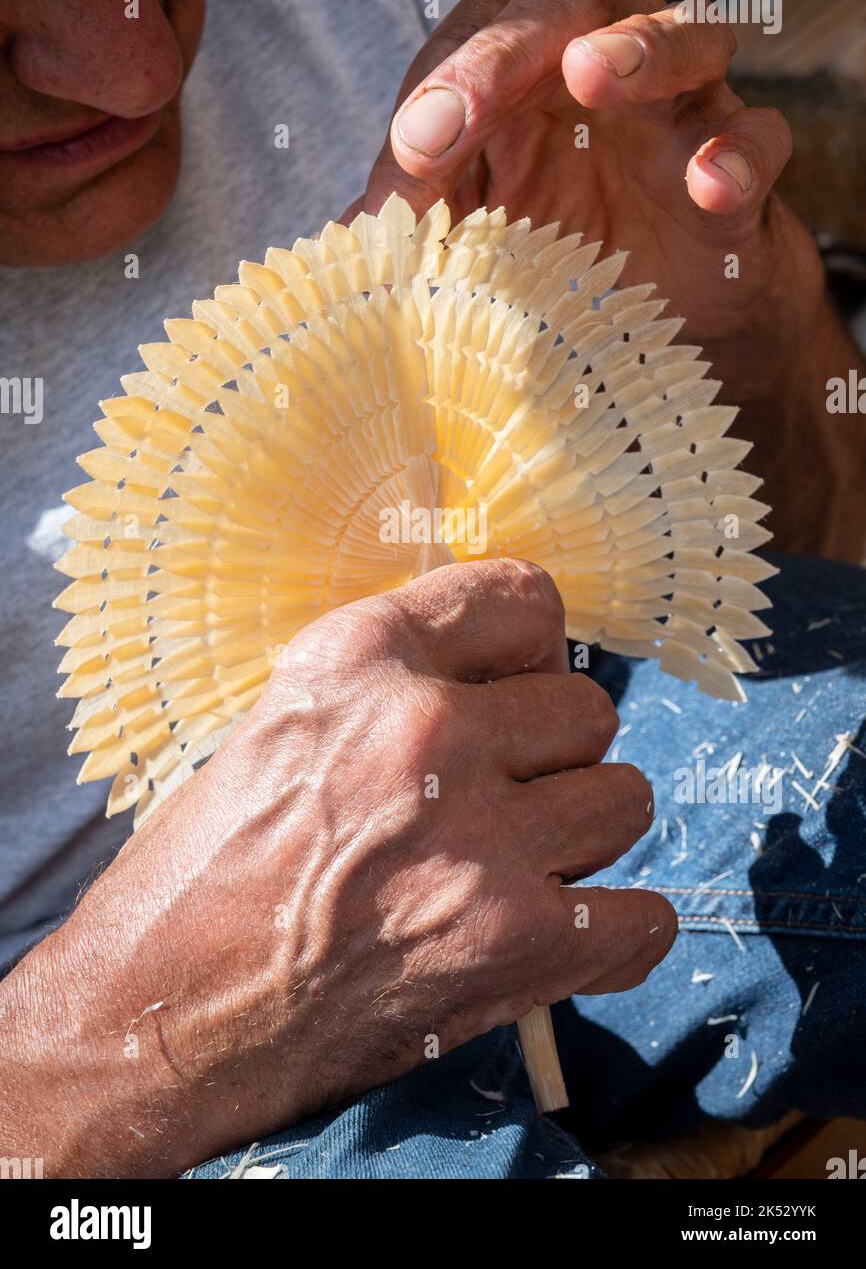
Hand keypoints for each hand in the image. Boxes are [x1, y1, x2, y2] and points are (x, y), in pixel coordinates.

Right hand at [0, 559, 674, 1175]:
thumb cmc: (206, 869)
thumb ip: (395, 686)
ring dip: (581, 836)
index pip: (524, 597)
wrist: (161, 1013)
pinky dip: (610, 933)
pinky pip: (642, 917)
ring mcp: (480, 840)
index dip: (529, 647)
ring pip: (624, 798)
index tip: (517, 684)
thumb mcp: (285, 724)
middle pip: (586, 705)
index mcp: (361, 659)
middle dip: (550, 756)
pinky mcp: (513, 943)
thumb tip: (505, 676)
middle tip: (497, 799)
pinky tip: (559, 935)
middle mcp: (427, 731)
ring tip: (518, 865)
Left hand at [348, 0, 823, 360]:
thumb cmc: (546, 237)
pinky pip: (759, 142)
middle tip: (468, 104)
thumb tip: (347, 242)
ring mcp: (683, 109)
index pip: (483, 35)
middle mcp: (608, 58)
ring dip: (643, 50)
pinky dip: (740, 154)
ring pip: (685, 41)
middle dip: (513, 50)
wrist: (647, 307)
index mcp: (527, 59)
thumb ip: (414, 218)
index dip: (447, 81)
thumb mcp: (469, 224)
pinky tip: (710, 182)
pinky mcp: (739, 173)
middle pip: (572, 9)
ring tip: (596, 73)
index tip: (412, 153)